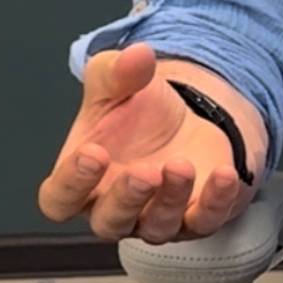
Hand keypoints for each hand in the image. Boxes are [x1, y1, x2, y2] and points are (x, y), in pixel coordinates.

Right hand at [38, 45, 246, 242]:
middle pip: (110, 222)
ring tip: (181, 166)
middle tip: (143, 172)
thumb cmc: (135, 113)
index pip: (60, 198)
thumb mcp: (117, 84)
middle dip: (127, 199)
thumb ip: (117, 71)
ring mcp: (154, 217)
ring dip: (170, 200)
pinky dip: (215, 203)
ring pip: (157, 226)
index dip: (72, 183)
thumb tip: (136, 56)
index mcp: (81, 180)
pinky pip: (204, 221)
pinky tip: (223, 177)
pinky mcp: (195, 217)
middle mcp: (114, 207)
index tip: (92, 154)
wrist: (182, 120)